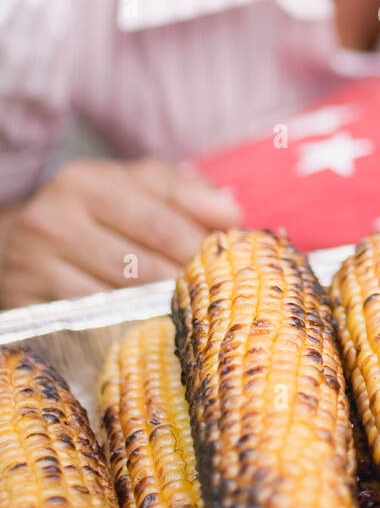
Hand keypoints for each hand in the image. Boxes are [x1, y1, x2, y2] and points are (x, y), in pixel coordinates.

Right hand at [0, 158, 242, 308]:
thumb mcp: (134, 188)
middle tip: (216, 295)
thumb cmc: (92, 213)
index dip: (199, 244)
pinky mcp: (26, 303)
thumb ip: (184, 193)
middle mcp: (55, 218)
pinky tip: (151, 326)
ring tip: (191, 311)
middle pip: (140, 262)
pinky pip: (92, 322)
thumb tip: (231, 213)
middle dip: (185, 280)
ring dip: (161, 307)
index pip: (159, 218)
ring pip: (118, 296)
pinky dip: (128, 326)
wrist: (15, 242)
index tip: (228, 262)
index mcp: (87, 182)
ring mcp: (35, 264)